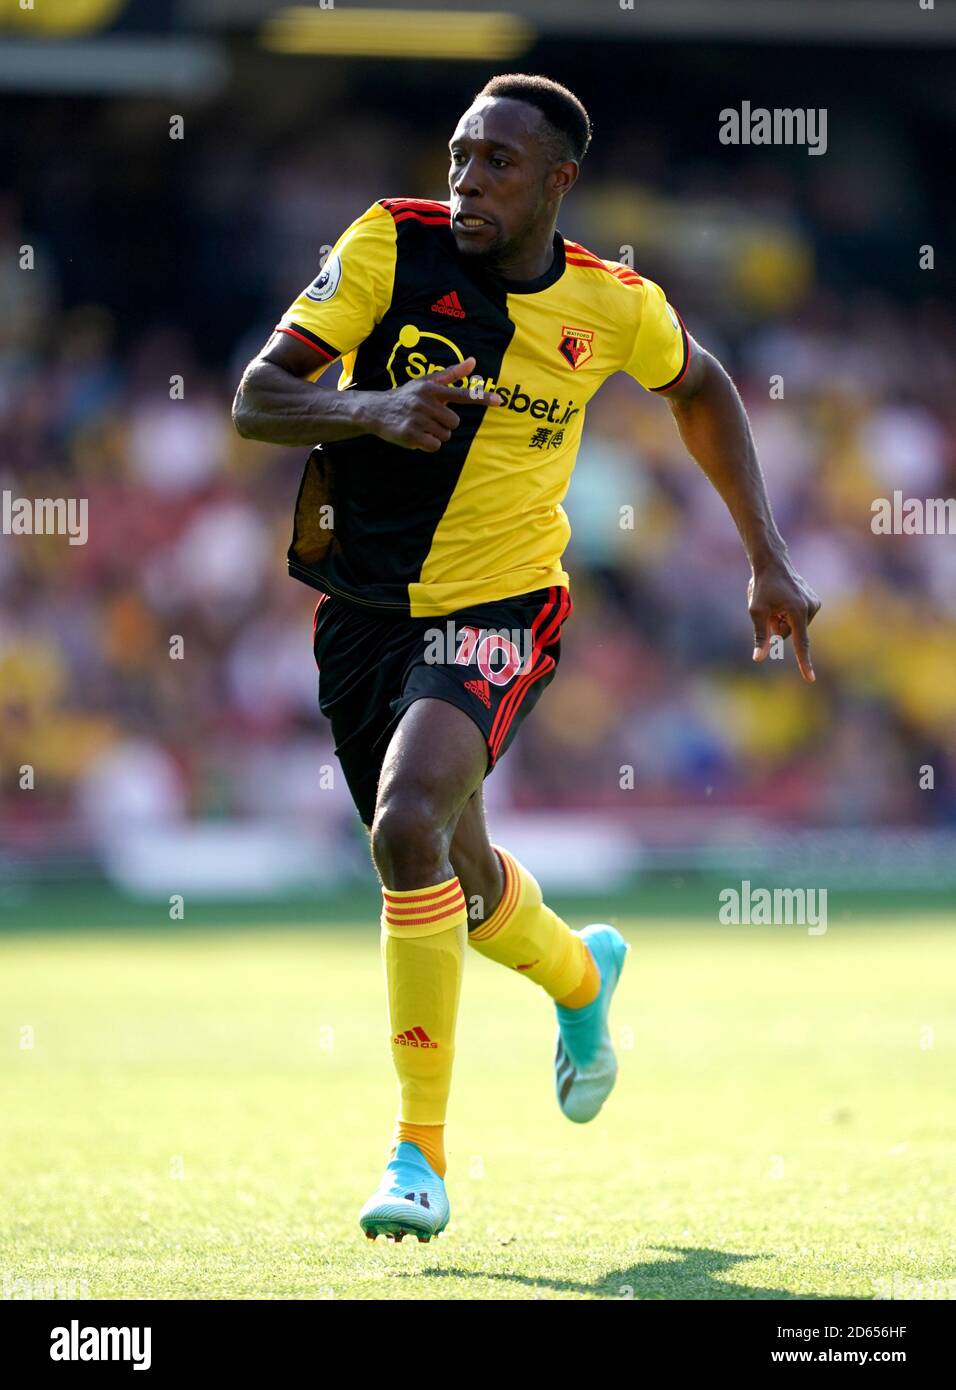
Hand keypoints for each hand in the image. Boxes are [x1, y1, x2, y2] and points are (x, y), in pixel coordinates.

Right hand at [368, 356, 500, 452]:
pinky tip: (416, 436)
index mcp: (431, 389)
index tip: (499, 400)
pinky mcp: (410, 434)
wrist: (376, 410)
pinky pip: (434, 446)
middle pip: (454, 423)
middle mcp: (424, 402)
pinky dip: (428, 445)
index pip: (461, 394)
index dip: (481, 398)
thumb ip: (452, 374)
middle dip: (444, 424)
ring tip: (420, 426)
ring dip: (435, 435)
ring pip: (444, 435)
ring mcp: (417, 419)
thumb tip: (473, 362)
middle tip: (428, 419)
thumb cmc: (407, 396)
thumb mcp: (427, 382)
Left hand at [748, 552, 820, 682]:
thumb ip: (760, 636)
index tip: (810, 678)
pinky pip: (798, 619)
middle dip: (777, 628)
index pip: (801, 644)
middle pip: (790, 634)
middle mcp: (811, 608)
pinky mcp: (814, 602)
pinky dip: (788, 615)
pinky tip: (782, 601)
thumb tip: (759, 658)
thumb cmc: (762, 586)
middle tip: (769, 611)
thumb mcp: (757, 611)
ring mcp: (814, 604)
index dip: (804, 663)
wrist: (773, 563)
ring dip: (782, 621)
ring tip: (775, 604)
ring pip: (794, 627)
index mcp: (798, 611)